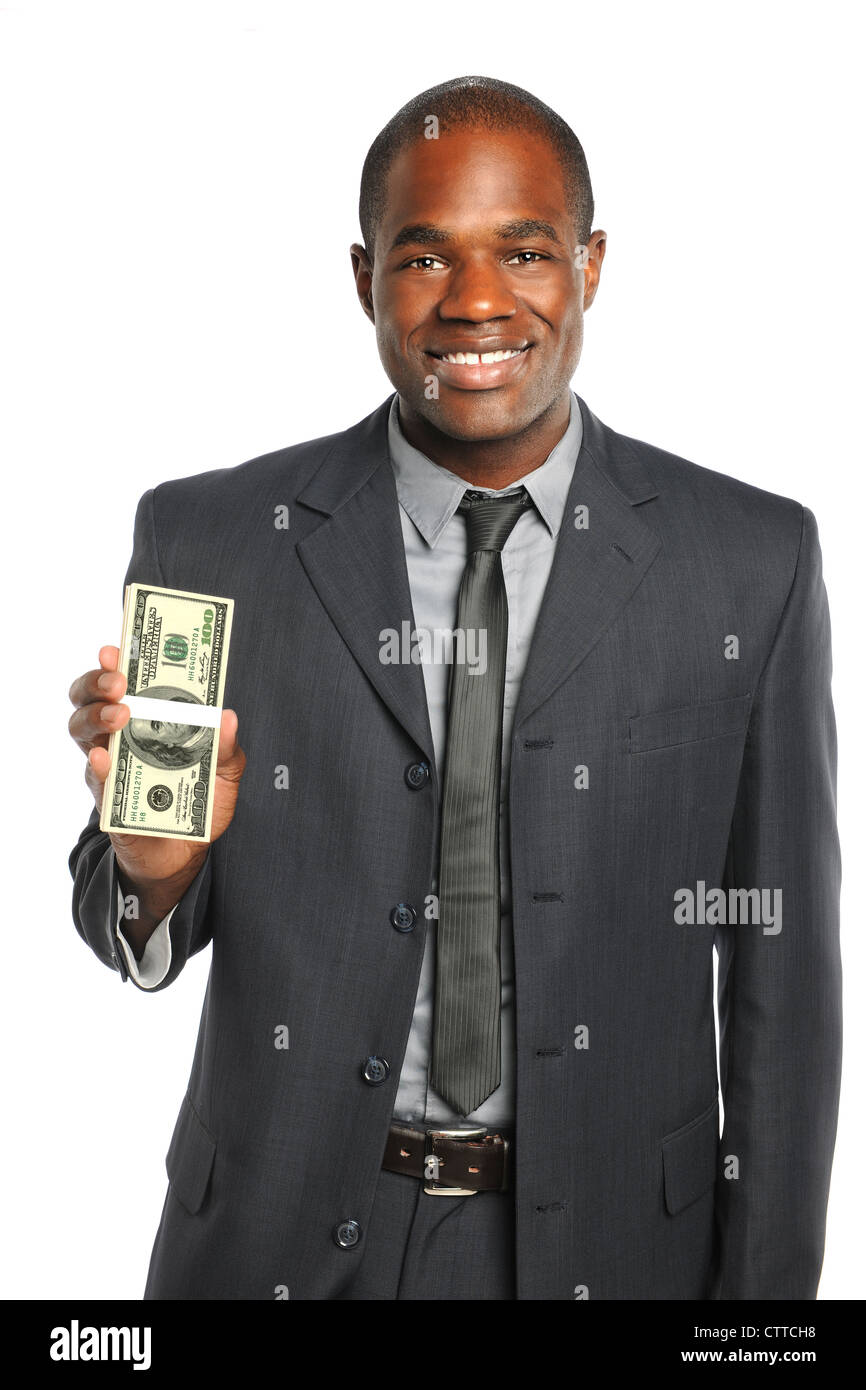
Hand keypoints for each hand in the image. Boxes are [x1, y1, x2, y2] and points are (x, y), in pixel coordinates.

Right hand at [68, 644, 245, 917]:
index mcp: (146, 719)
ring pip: (82, 730)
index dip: (115, 660)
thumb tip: (228, 717)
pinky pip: (95, 778)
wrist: (186, 853)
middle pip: (88, 697)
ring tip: (118, 714)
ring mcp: (108, 765)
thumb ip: (228, 746)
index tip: (118, 645)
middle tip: (119, 681)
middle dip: (98, 682)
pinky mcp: (106, 799)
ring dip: (96, 716)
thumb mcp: (225, 770)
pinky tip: (104, 756)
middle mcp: (119, 735)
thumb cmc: (201, 801)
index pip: (123, 680)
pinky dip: (98, 765)